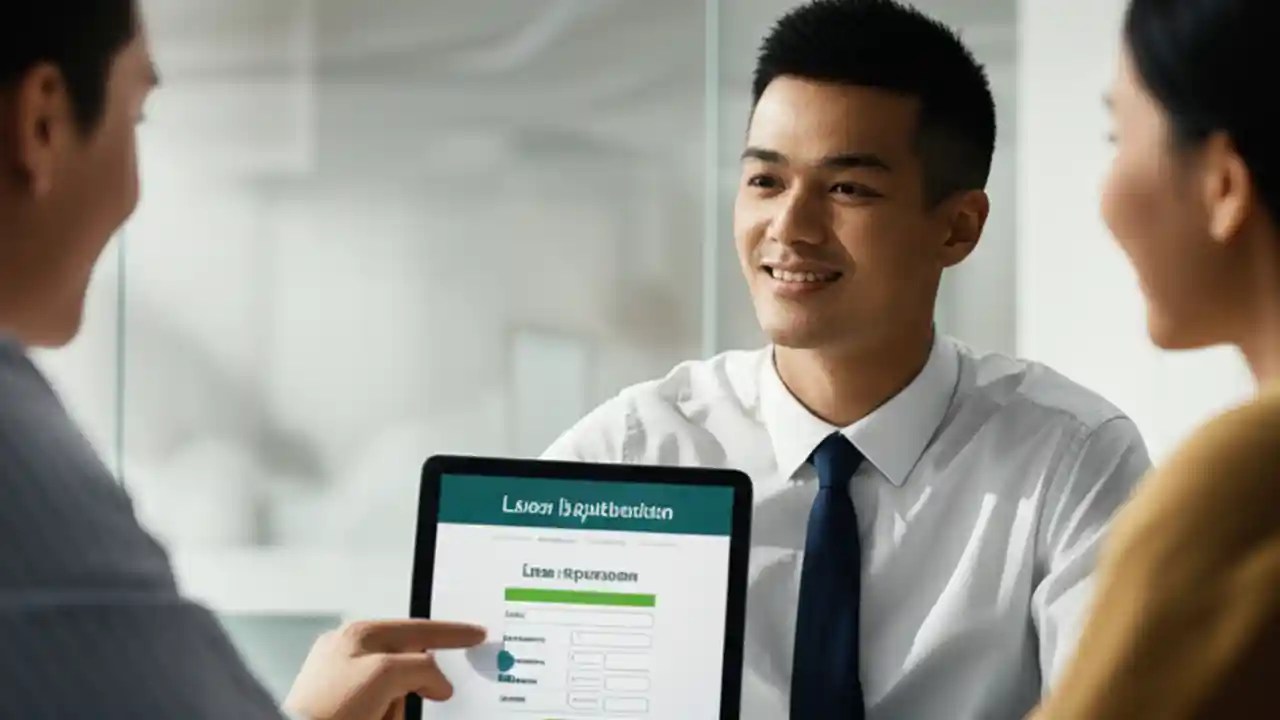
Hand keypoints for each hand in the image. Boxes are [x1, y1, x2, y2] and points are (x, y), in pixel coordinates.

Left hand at [283, 619, 485, 719]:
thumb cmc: (328, 709)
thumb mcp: (384, 675)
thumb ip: (420, 668)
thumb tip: (437, 682)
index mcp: (358, 635)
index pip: (417, 628)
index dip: (451, 633)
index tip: (475, 634)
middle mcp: (350, 654)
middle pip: (410, 666)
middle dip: (413, 691)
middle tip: (392, 709)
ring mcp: (345, 683)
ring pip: (397, 696)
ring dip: (395, 713)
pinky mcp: (343, 709)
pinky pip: (381, 711)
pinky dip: (383, 719)